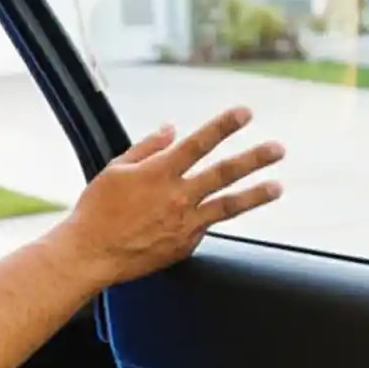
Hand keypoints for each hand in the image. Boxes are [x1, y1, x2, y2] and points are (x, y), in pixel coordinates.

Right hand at [56, 106, 284, 286]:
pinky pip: (204, 226)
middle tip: (278, 149)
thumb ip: (147, 148)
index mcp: (159, 173)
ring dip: (256, 194)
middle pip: (224, 173)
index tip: (245, 113)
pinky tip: (217, 212)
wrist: (90, 254)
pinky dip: (211, 216)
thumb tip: (170, 129)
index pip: (199, 142)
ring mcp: (185, 224)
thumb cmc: (97, 209)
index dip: (224, 125)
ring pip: (228, 206)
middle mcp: (178, 197)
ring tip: (278, 187)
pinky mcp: (185, 245)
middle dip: (254, 158)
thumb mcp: (116, 169)